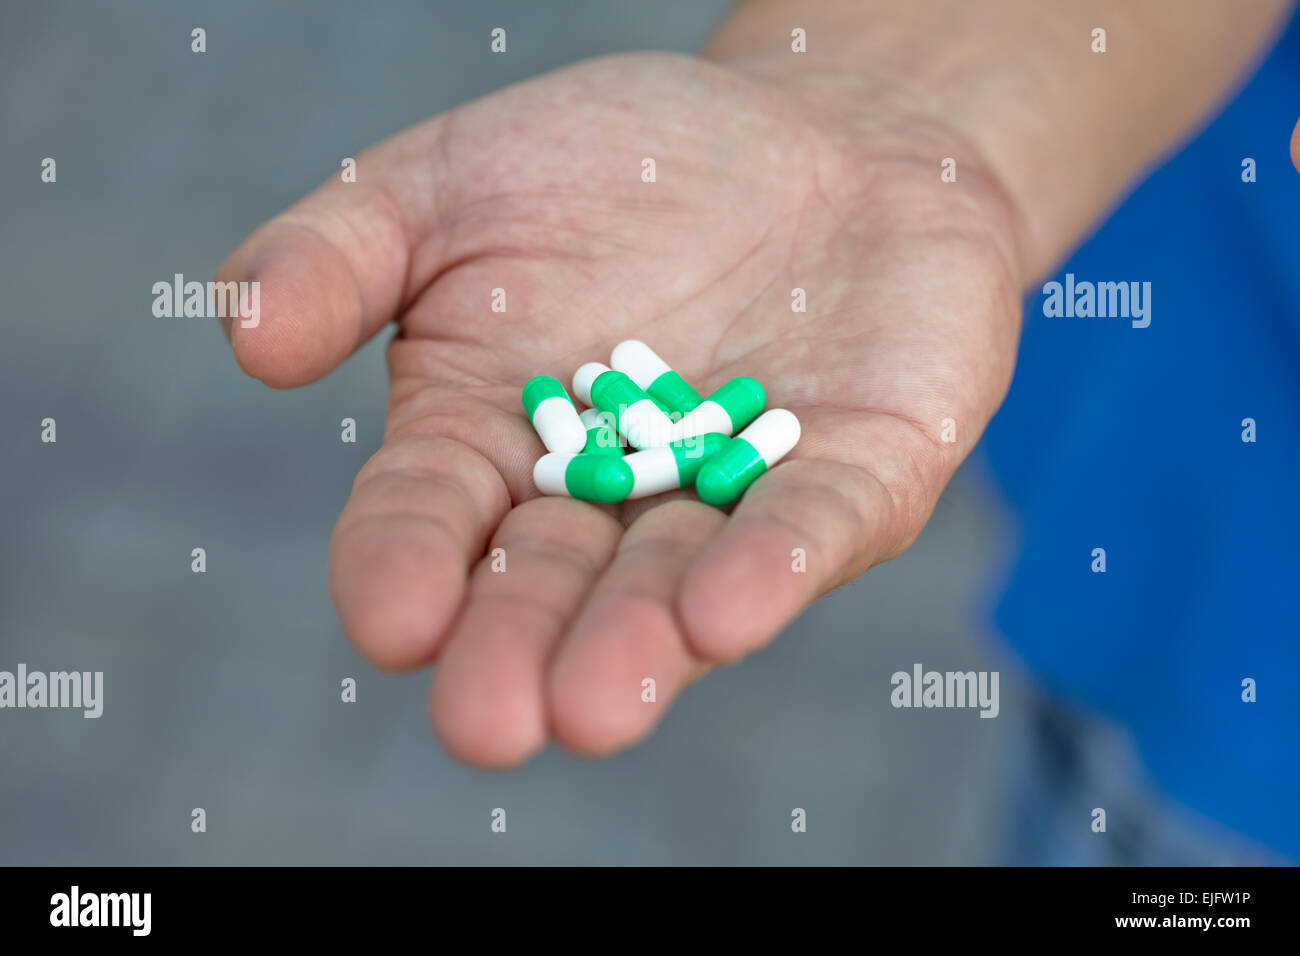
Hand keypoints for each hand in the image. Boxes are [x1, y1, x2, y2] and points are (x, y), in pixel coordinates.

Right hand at [217, 52, 1023, 765]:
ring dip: (637, 643)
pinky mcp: (854, 479)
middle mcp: (607, 498)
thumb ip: (340, 252)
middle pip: (550, 586)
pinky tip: (726, 613)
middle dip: (519, 650)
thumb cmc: (619, 164)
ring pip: (675, 585)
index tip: (391, 620)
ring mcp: (732, 497)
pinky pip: (811, 529)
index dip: (403, 567)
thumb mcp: (449, 185)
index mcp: (493, 441)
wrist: (817, 136)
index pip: (428, 517)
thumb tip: (247, 336)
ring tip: (597, 709)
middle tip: (490, 725)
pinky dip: (772, 567)